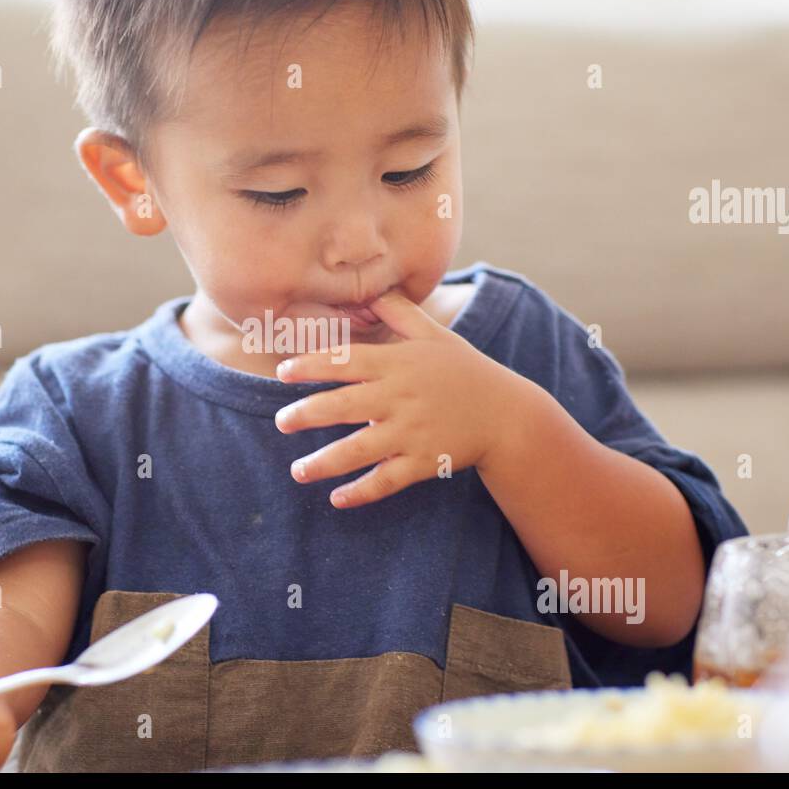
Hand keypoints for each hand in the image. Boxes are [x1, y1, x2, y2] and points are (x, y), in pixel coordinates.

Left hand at [274, 288, 528, 507]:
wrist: (508, 415)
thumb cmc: (466, 370)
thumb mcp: (435, 334)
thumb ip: (399, 312)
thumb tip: (370, 289)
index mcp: (399, 364)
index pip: (347, 361)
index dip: (312, 366)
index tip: (283, 371)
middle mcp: (401, 398)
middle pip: (343, 407)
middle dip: (307, 414)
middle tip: (281, 422)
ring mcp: (412, 432)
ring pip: (359, 450)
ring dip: (324, 462)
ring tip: (297, 470)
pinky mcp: (424, 462)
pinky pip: (387, 480)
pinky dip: (361, 492)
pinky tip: (337, 499)